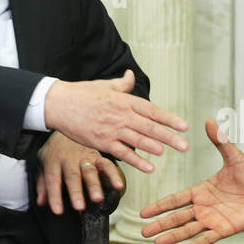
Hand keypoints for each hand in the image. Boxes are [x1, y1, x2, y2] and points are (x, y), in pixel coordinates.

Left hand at [35, 131, 124, 214]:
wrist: (67, 126)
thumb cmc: (56, 149)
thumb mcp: (44, 163)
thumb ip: (43, 184)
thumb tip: (41, 202)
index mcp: (54, 160)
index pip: (53, 180)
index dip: (55, 196)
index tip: (58, 210)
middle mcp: (69, 159)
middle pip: (73, 176)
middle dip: (76, 192)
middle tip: (79, 206)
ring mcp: (85, 157)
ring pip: (90, 172)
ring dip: (94, 186)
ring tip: (98, 198)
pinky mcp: (97, 155)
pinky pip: (107, 165)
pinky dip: (113, 175)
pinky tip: (117, 185)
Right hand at [42, 69, 187, 173]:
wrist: (58, 103)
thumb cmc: (82, 93)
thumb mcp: (105, 86)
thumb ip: (122, 84)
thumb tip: (132, 75)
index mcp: (125, 101)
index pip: (153, 110)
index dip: (170, 118)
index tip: (184, 126)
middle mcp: (122, 115)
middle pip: (150, 127)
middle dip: (170, 136)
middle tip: (185, 146)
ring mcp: (112, 129)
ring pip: (139, 140)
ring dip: (155, 147)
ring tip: (169, 152)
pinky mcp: (102, 142)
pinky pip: (123, 153)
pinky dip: (137, 161)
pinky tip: (149, 168)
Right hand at [139, 119, 243, 243]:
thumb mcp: (234, 157)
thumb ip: (220, 142)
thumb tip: (210, 121)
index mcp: (201, 191)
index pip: (176, 199)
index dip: (160, 206)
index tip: (144, 212)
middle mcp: (204, 207)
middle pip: (177, 217)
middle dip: (160, 224)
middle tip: (143, 232)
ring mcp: (213, 219)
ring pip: (189, 229)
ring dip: (173, 236)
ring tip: (157, 243)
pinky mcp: (225, 229)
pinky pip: (208, 238)